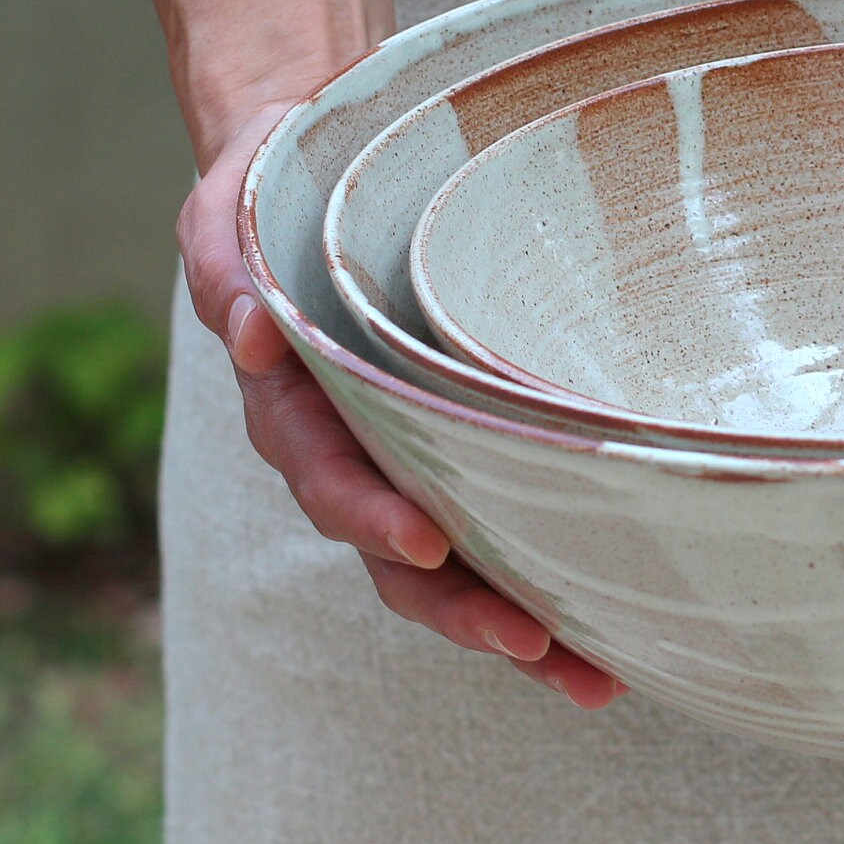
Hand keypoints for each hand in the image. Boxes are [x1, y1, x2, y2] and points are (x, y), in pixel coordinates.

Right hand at [179, 97, 623, 707]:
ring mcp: (409, 463)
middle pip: (396, 553)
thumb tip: (253, 334)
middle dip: (459, 606)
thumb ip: (229, 267)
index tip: (423, 544)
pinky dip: (548, 588)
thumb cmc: (280, 188)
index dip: (369, 517)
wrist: (325, 165)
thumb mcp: (235, 210)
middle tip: (529, 640)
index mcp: (295, 403)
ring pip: (454, 568)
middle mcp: (352, 451)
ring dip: (515, 629)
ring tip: (594, 678)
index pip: (327, 476)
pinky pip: (500, 533)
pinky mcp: (465, 456)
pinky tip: (615, 641)